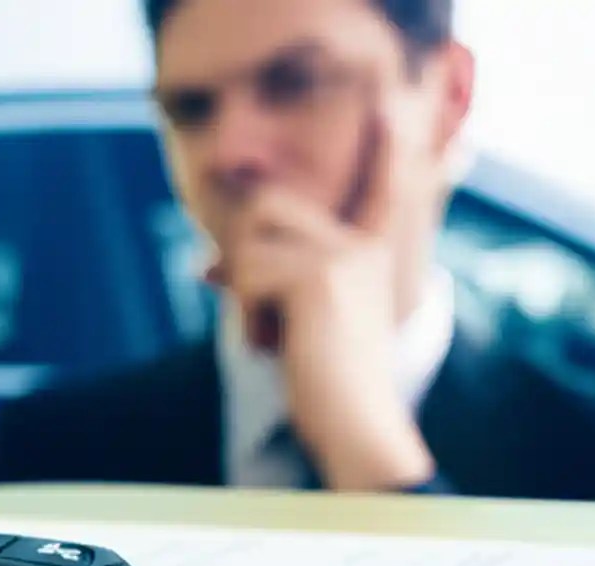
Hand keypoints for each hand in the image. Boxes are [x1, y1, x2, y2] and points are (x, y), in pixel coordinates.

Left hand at [219, 97, 434, 490]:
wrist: (356, 425)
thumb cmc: (325, 383)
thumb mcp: (293, 321)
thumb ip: (264, 280)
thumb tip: (205, 264)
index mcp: (368, 253)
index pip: (379, 188)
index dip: (385, 149)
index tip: (389, 110)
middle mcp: (360, 245)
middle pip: (266, 204)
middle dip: (239, 253)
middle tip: (252, 305)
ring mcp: (342, 257)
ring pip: (249, 243)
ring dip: (243, 296)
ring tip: (273, 338)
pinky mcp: (318, 277)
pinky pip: (247, 275)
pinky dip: (248, 317)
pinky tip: (274, 347)